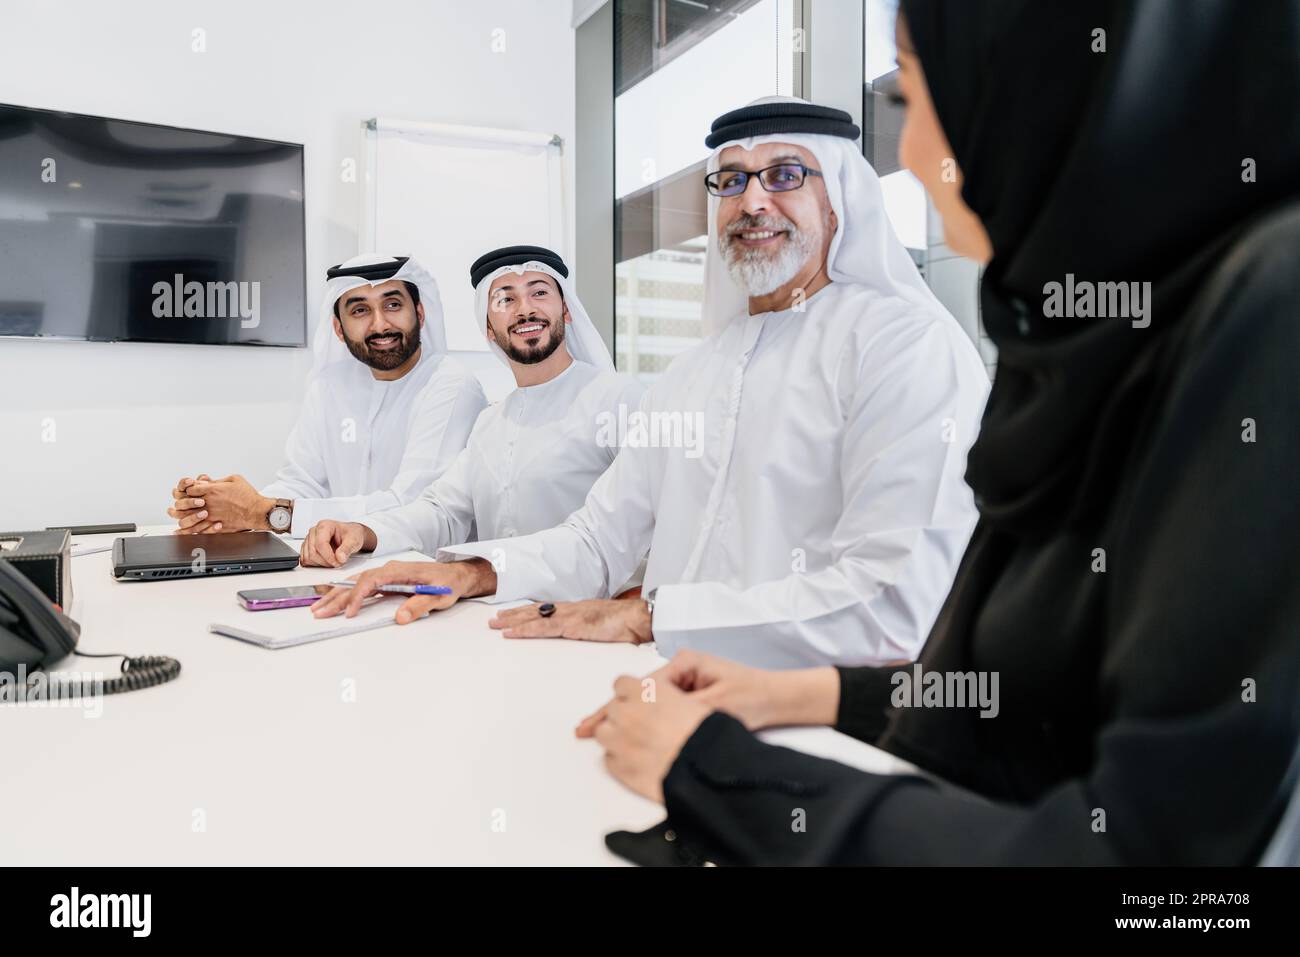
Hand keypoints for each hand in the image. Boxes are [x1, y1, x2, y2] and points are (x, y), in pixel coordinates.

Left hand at [175, 475, 270, 532]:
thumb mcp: (235, 479)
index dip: (187, 489)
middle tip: (181, 503)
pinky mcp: (215, 526)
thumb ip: (219, 480)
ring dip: (181, 517)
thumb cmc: (248, 495)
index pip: (190, 489)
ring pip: (187, 518)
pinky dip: (187, 531)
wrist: (257, 511)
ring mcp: (211, 516)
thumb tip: (209, 481)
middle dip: (180, 503)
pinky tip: (180, 532)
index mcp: (212, 490)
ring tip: (177, 517)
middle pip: (184, 503)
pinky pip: (197, 530)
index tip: (190, 491)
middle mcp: (209, 503)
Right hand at [300, 521, 373, 566]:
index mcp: (324, 526)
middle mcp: (314, 531)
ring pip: (308, 557)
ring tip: (332, 560)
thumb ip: (347, 548)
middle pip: (313, 552)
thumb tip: (340, 558)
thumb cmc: (351, 534)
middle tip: (337, 562)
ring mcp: (309, 539)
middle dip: (326, 561)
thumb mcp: (354, 540)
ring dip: (320, 563)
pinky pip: (305, 560)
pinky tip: (325, 561)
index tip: (338, 562)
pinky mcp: (307, 547)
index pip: (320, 544)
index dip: (329, 557)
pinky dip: (315, 564)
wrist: (350, 535)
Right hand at [311, 559, 469, 623]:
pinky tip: (334, 601)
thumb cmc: (448, 584)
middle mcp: (389, 570)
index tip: (350, 612)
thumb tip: (400, 617)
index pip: (371, 581)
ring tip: (319, 608)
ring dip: (337, 595)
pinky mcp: (386, 582)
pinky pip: (361, 586)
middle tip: (319, 612)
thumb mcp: (438, 597)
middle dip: (337, 597)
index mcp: (399, 570)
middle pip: (357, 581)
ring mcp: (386, 575)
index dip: (358, 596)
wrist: (456, 575)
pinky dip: (346, 594)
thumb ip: (419, 606)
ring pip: (356, 583)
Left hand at [489, 598, 651, 643]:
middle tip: (493, 620)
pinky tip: (511, 633)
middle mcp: (570, 610)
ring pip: (535, 618)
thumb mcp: (603, 628)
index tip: (512, 615)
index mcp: (577, 611)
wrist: (639, 618)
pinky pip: (543, 628)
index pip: (546, 610)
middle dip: (514, 615)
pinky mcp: (572, 625)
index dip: (527, 613)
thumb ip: (591, 632)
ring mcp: (570, 616)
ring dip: (513, 621)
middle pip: (536, 611)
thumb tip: (585, 637)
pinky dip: (525, 630)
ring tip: (495, 625)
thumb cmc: (626, 624)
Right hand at [576, 649, 839, 737]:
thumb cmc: (752, 698)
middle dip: (611, 709)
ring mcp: (682, 680)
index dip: (617, 706)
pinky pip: (658, 706)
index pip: (643, 686)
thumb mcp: (716, 707)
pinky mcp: (687, 693)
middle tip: (584, 728)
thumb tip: (654, 721)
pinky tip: (626, 730)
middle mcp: (680, 667)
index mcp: (684, 663)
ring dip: (624, 715)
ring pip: (645, 699)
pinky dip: (641, 718)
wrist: (778, 699)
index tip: (597, 721)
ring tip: (596, 730)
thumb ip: (683, 712)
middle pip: (637, 691)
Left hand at [588, 674, 711, 803]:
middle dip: (624, 716)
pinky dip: (621, 760)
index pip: (621, 684)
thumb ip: (667, 698)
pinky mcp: (619, 767)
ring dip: (616, 736)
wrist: (706, 769)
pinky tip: (639, 761)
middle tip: (643, 726)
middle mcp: (628, 713)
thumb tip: (662, 703)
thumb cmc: (705, 737)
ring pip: (603, 733)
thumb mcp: (693, 702)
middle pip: (612, 708)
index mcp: (645, 692)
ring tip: (637, 744)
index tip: (636, 700)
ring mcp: (620, 740)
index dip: (631, 694)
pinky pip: (609, 760)